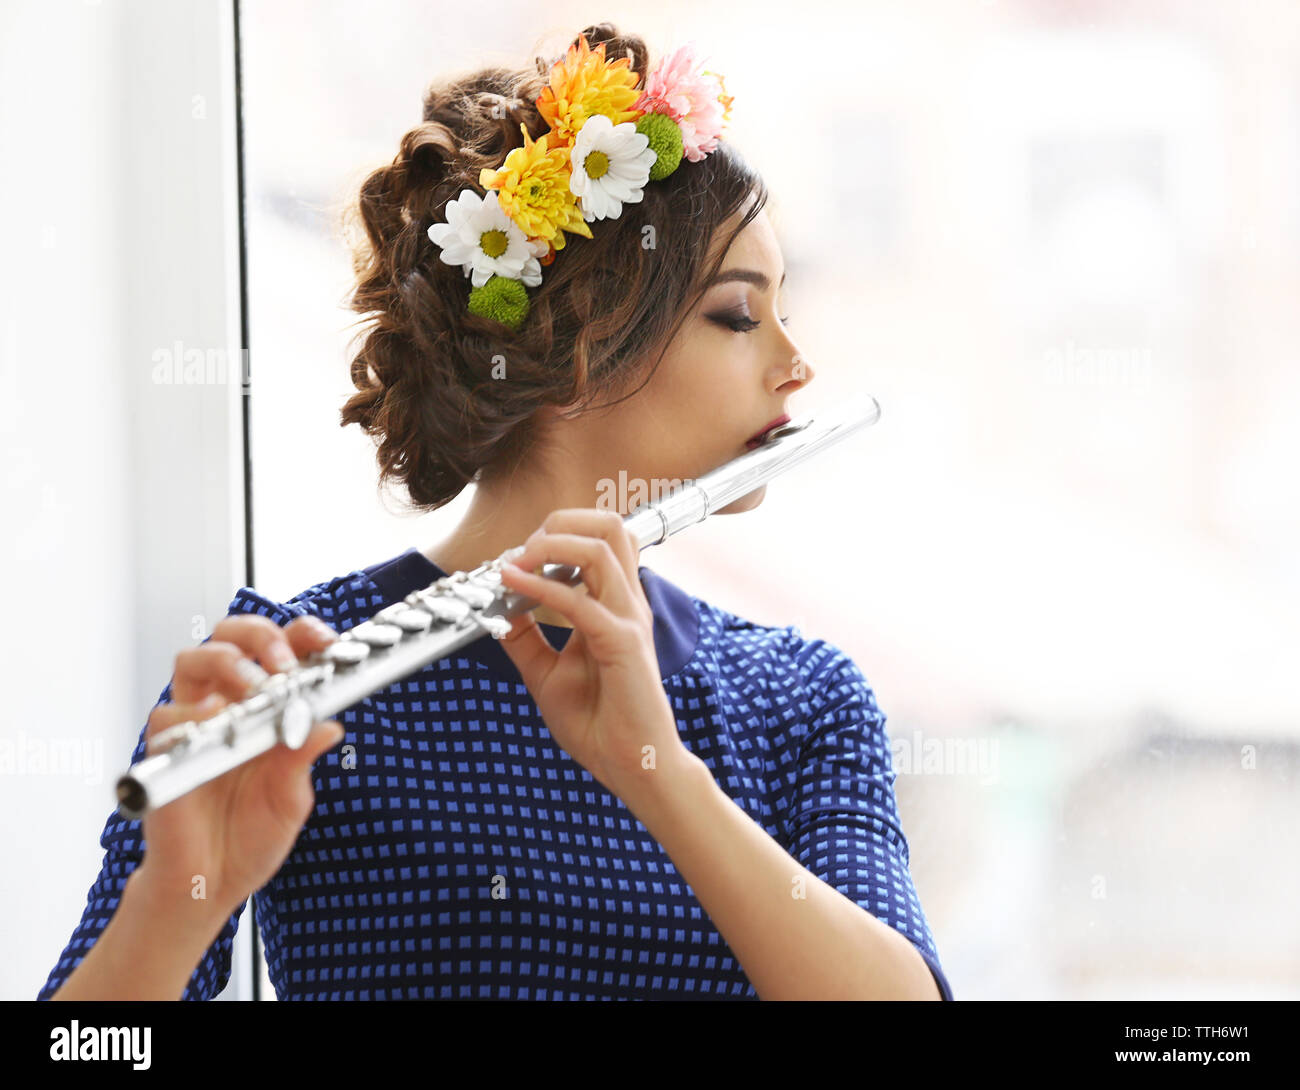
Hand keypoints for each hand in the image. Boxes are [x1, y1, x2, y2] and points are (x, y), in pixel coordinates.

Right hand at [136, 613, 345, 915]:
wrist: (210, 884)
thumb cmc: (251, 837)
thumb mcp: (291, 799)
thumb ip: (303, 759)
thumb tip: (331, 724)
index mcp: (266, 708)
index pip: (281, 650)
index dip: (301, 636)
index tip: (325, 643)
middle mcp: (229, 706)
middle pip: (232, 637)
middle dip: (260, 635)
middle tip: (283, 663)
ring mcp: (195, 723)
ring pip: (193, 659)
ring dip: (226, 663)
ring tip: (254, 687)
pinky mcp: (166, 749)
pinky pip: (168, 714)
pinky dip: (196, 714)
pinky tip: (219, 727)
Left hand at [496, 508, 689, 801]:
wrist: (630, 766)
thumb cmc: (599, 723)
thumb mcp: (546, 673)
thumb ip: (524, 639)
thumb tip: (496, 609)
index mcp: (615, 605)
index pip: (598, 540)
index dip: (554, 534)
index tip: (513, 559)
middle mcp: (627, 603)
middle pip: (609, 525)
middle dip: (560, 522)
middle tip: (522, 548)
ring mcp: (629, 619)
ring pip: (601, 546)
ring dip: (550, 543)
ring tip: (514, 561)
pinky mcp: (623, 643)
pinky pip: (580, 601)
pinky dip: (539, 586)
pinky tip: (511, 586)